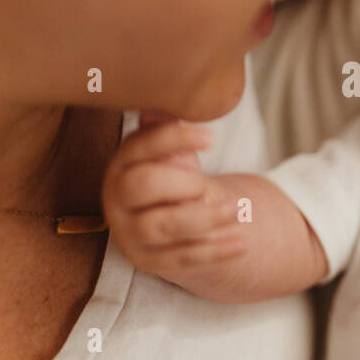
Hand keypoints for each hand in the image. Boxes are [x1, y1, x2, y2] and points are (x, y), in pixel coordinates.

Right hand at [101, 112, 245, 284]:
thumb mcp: (169, 150)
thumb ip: (167, 125)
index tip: (211, 137)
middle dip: (182, 182)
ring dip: (205, 219)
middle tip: (211, 183)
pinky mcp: (149, 263)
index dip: (174, 139)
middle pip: (142, 187)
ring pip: (163, 227)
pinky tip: (242, 241)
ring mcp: (130, 233)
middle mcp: (116, 198)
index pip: (141, 148)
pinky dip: (215, 251)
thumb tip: (171, 96)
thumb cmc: (170, 175)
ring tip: (239, 211)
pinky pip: (183, 260)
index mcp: (121, 163)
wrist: (167, 221)